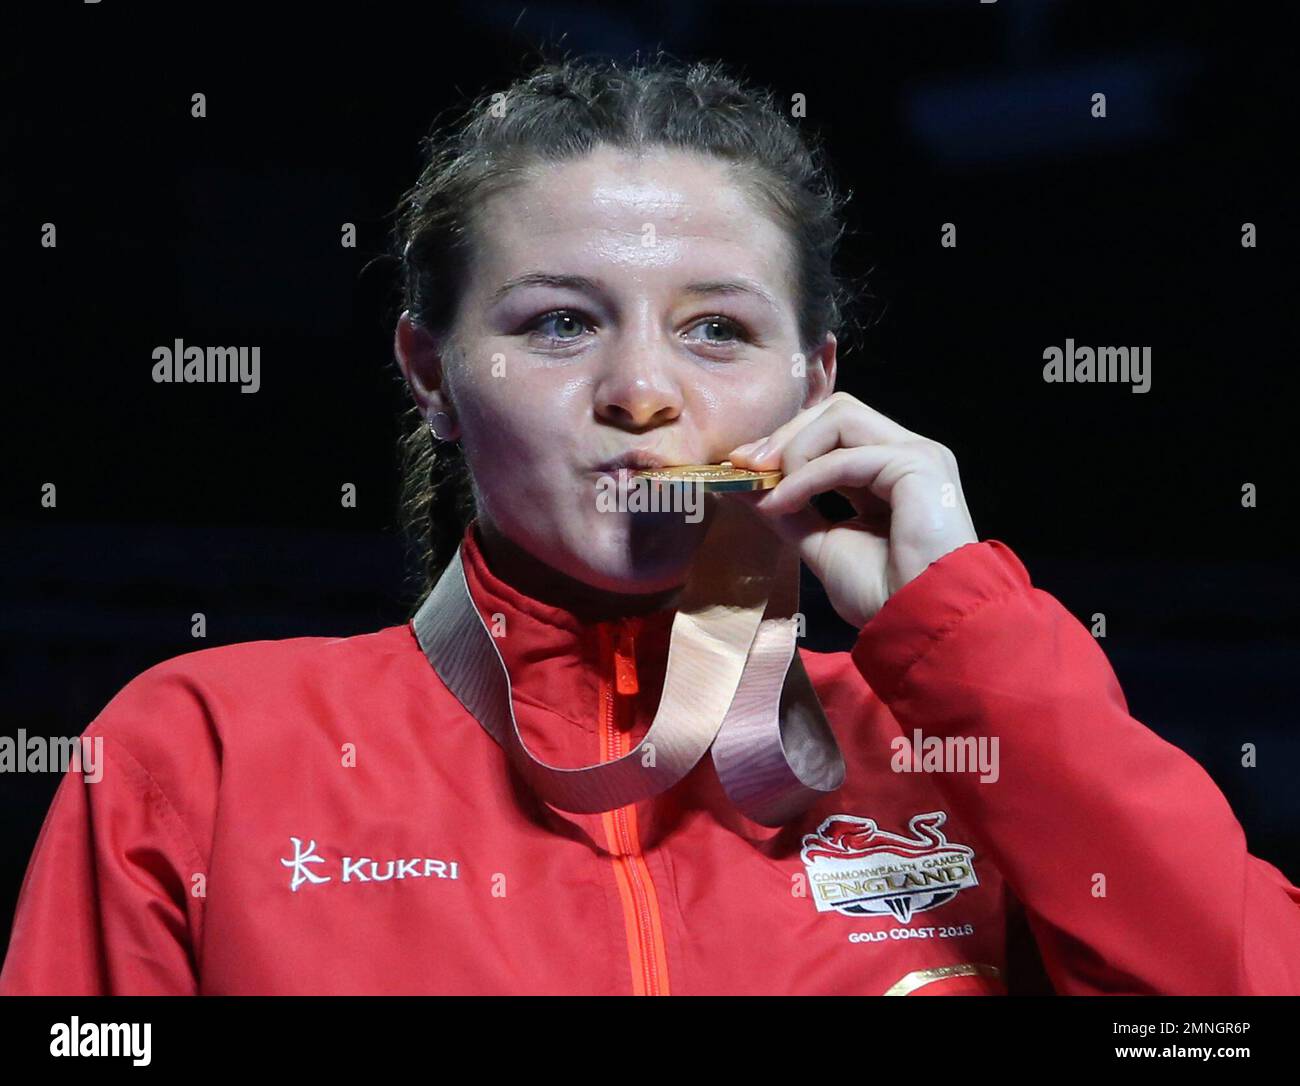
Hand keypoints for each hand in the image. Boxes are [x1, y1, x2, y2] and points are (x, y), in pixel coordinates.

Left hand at [724, 392, 978, 628]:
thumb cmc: (882, 594)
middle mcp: (906, 454)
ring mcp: (916, 455)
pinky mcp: (917, 465)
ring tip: (771, 488)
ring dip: (795, 448)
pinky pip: (845, 457)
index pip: (833, 431)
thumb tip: (745, 488)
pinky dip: (806, 476)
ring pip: (841, 417)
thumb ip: (790, 511)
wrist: (921, 624)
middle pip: (836, 411)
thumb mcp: (822, 545)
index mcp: (889, 471)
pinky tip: (784, 501)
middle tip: (746, 466)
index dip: (786, 441)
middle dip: (785, 434)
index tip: (741, 466)